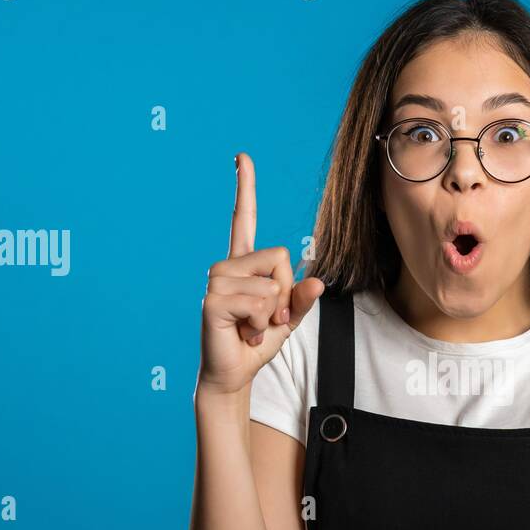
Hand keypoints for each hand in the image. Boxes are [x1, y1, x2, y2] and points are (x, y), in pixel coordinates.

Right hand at [196, 152, 324, 397]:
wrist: (235, 373)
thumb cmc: (257, 342)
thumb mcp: (288, 319)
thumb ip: (301, 299)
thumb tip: (317, 280)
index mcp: (244, 264)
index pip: (244, 219)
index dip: (245, 188)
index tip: (241, 157)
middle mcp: (227, 266)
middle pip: (278, 257)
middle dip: (285, 294)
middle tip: (267, 318)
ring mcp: (216, 281)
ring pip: (271, 284)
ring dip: (272, 313)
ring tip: (253, 326)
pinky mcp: (212, 300)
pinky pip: (258, 303)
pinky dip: (261, 324)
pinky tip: (244, 333)